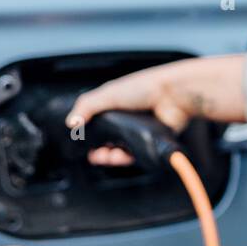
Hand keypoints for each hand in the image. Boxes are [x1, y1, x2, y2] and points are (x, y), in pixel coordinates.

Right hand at [66, 53, 246, 166]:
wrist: (174, 95)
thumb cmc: (145, 87)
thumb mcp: (108, 93)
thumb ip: (87, 106)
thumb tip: (71, 123)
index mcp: (116, 103)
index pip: (97, 122)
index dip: (89, 134)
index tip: (83, 142)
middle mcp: (128, 118)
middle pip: (108, 140)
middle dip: (100, 150)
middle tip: (95, 155)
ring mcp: (139, 130)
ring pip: (121, 150)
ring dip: (112, 157)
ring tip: (108, 156)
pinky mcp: (151, 141)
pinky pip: (136, 155)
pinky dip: (127, 158)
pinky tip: (121, 157)